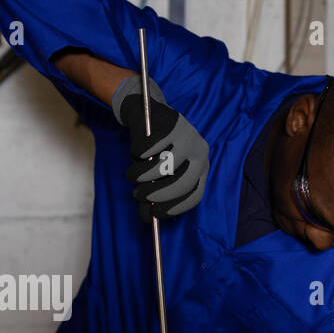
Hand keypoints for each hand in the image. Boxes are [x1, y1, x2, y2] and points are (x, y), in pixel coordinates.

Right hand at [112, 75, 209, 218]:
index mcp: (201, 167)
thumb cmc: (153, 150)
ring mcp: (189, 136)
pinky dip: (138, 154)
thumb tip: (147, 218)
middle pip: (184, 182)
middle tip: (138, 195)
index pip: (195, 194)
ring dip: (142, 175)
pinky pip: (151, 147)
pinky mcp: (172, 124)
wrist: (147, 114)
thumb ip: (153, 194)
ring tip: (132, 174)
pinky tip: (136, 152)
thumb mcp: (156, 174)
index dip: (175, 208)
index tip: (155, 214)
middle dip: (158, 194)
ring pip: (166, 166)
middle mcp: (201, 152)